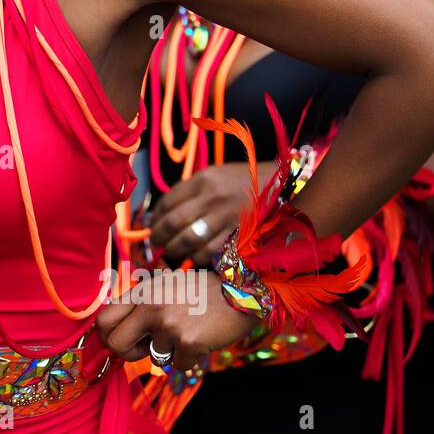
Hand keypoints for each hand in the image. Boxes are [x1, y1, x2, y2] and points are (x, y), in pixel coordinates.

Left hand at [95, 270, 259, 372]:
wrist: (240, 291)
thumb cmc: (200, 292)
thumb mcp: (164, 287)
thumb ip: (140, 306)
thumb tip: (115, 332)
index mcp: (141, 292)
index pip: (102, 320)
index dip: (107, 337)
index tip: (120, 342)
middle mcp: (149, 306)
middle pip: (115, 344)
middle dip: (128, 354)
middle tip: (145, 349)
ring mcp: (168, 324)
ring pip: (154, 358)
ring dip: (170, 352)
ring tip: (187, 333)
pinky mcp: (188, 342)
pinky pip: (178, 365)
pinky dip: (189, 359)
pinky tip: (201, 340)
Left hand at [147, 161, 272, 265]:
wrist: (282, 184)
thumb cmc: (243, 180)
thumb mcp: (214, 175)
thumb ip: (190, 192)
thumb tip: (162, 213)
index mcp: (203, 180)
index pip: (168, 201)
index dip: (156, 217)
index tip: (152, 225)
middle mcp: (212, 197)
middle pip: (174, 222)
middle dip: (159, 236)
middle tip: (156, 242)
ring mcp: (226, 217)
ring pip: (188, 240)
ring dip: (174, 249)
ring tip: (171, 251)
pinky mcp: (239, 234)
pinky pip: (209, 252)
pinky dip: (197, 257)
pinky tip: (193, 257)